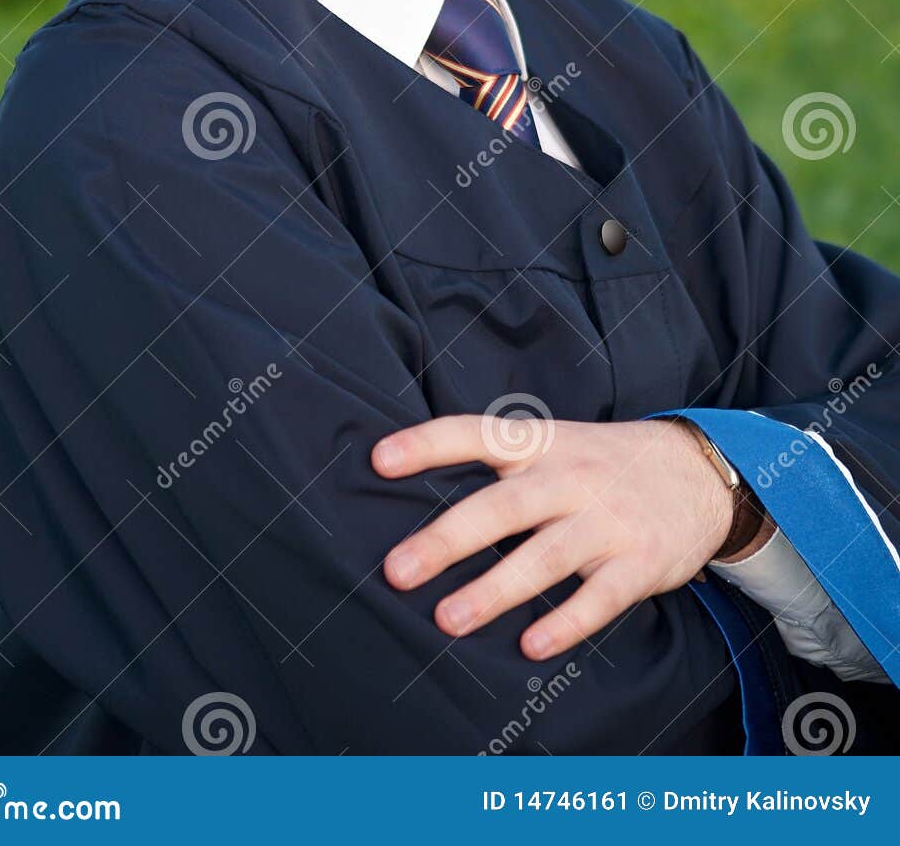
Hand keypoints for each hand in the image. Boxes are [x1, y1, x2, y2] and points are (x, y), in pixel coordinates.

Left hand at [371, 414, 738, 659]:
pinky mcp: (640, 562)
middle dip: (448, 538)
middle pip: (502, 506)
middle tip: (397, 570)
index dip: (428, 444)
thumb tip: (416, 486)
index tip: (380, 460)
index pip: (476, 434)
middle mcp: (570, 477)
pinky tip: (531, 645)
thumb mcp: (555, 443)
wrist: (699, 472)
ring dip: (495, 590)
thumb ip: (500, 460)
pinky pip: (599, 597)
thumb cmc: (603, 462)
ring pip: (545, 556)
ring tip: (448, 620)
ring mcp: (607, 519)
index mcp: (542, 444)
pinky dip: (566, 622)